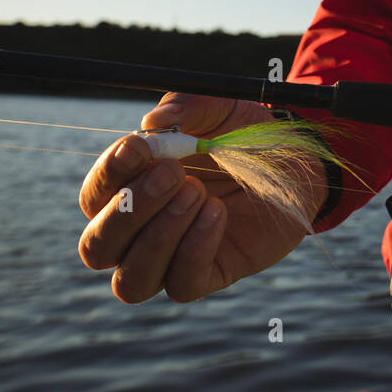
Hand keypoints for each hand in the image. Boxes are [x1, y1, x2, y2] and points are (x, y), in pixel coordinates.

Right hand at [78, 94, 327, 304]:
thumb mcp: (218, 108)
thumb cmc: (243, 134)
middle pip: (97, 247)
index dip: (108, 175)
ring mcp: (171, 259)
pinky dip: (194, 249)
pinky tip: (217, 213)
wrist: (297, 161)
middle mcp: (140, 232)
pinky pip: (182, 285)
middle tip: (173, 173)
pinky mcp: (208, 275)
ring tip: (200, 192)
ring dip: (159, 236)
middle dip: (129, 211)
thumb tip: (154, 122)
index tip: (137, 147)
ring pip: (131, 281)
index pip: (94, 196)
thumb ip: (187, 107)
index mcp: (130, 189)